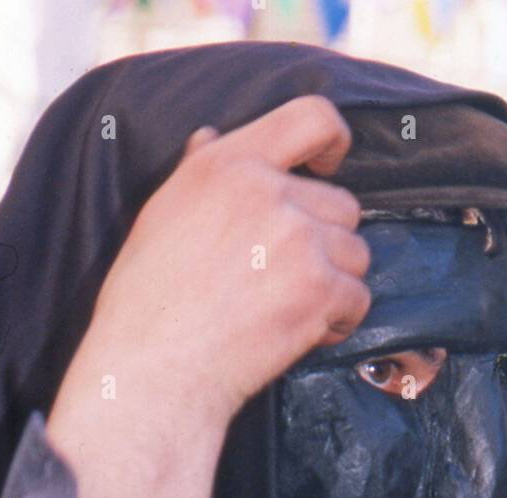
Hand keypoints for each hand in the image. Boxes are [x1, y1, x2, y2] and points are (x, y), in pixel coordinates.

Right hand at [46, 96, 371, 497]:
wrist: (155, 372)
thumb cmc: (148, 305)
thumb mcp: (163, 217)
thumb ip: (200, 174)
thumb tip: (212, 137)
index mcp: (225, 164)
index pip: (312, 116)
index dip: (334, 141)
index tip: (329, 167)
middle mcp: (266, 191)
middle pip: (342, 205)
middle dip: (326, 243)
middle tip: (285, 280)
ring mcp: (296, 239)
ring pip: (356, 254)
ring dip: (334, 284)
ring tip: (288, 309)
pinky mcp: (318, 288)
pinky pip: (359, 298)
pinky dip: (339, 321)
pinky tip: (299, 333)